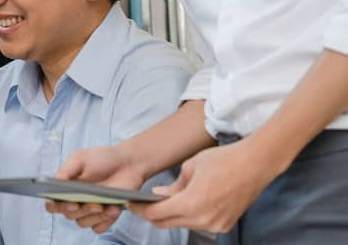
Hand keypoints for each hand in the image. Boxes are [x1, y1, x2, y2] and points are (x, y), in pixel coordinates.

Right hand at [44, 145, 145, 233]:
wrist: (128, 162)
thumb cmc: (102, 158)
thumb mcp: (80, 158)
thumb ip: (66, 170)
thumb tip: (54, 182)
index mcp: (66, 188)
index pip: (53, 204)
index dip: (55, 206)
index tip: (68, 203)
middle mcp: (76, 200)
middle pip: (69, 215)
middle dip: (80, 211)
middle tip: (94, 204)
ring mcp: (90, 209)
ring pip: (82, 223)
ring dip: (93, 217)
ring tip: (106, 207)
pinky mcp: (105, 216)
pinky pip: (98, 228)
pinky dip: (104, 222)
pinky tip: (113, 210)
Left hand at [129, 140, 272, 232]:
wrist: (256, 164)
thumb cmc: (223, 160)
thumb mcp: (190, 167)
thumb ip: (172, 186)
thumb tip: (158, 196)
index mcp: (191, 203)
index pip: (156, 213)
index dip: (140, 209)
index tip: (130, 203)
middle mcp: (203, 219)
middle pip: (166, 223)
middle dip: (151, 214)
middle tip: (140, 203)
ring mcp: (215, 225)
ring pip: (182, 224)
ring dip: (170, 215)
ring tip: (163, 200)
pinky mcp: (224, 225)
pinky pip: (198, 223)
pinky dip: (188, 216)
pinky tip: (184, 203)